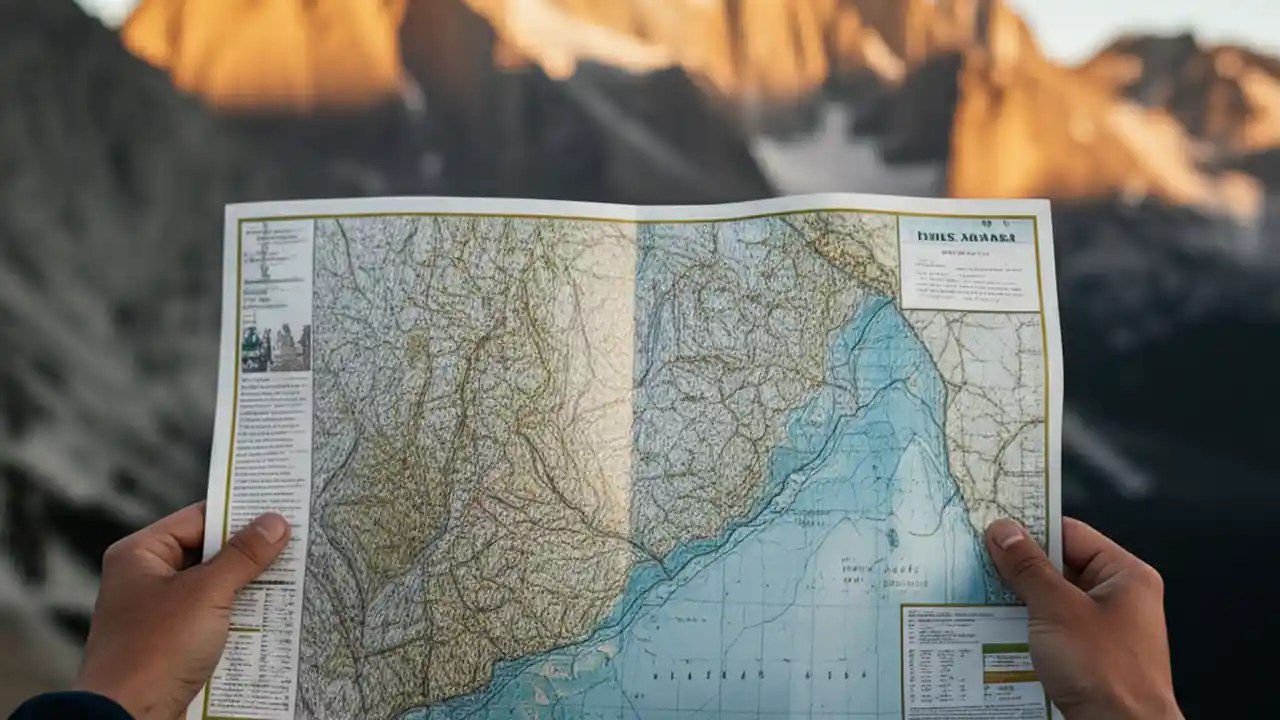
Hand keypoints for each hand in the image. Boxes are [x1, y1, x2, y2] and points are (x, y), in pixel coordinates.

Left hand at [74, 502, 290, 719]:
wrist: (128, 717)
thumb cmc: (154, 649)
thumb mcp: (206, 593)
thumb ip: (243, 556)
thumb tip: (275, 523)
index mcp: (140, 554)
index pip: (198, 518)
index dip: (240, 515)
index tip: (280, 512)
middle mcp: (146, 578)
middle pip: (208, 553)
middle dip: (249, 554)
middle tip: (294, 545)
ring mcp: (159, 613)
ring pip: (214, 587)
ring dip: (248, 587)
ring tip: (291, 578)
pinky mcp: (172, 643)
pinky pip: (213, 618)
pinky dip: (239, 616)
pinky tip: (272, 615)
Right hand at [985, 517, 1181, 719]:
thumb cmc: (1103, 669)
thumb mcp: (1056, 608)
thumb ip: (1028, 567)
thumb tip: (1003, 530)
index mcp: (1125, 575)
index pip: (1071, 534)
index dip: (1031, 529)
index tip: (991, 527)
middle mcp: (1119, 597)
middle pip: (1059, 566)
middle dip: (1018, 566)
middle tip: (977, 559)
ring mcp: (1104, 628)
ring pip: (1051, 599)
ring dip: (1018, 598)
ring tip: (979, 592)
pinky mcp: (1089, 656)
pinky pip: (1051, 628)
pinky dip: (1026, 625)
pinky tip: (994, 626)